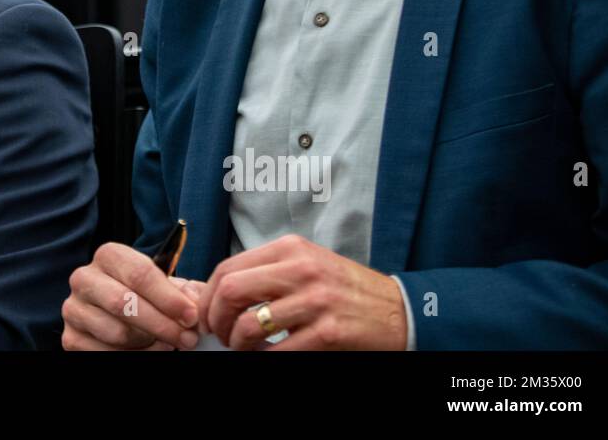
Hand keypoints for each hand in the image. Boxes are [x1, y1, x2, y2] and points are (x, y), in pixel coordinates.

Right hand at [62, 242, 204, 349]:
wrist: (120, 310)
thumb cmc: (144, 294)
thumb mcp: (165, 285)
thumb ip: (183, 290)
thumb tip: (192, 302)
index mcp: (108, 256)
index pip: (139, 274)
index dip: (168, 297)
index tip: (191, 316)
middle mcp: (84, 278)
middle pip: (124, 303)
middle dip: (162, 324)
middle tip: (187, 338)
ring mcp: (73, 309)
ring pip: (117, 332)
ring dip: (150, 343)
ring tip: (168, 342)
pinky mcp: (71, 338)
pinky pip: (106, 353)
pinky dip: (135, 355)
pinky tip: (148, 350)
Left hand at [196, 235, 407, 350]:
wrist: (400, 310)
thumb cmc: (347, 289)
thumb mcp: (308, 264)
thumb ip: (270, 270)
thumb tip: (224, 291)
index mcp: (290, 249)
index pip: (229, 268)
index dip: (208, 295)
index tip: (207, 313)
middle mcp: (301, 269)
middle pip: (231, 291)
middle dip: (215, 318)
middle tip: (220, 334)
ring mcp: (315, 300)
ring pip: (249, 324)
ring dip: (237, 343)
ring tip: (243, 347)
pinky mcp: (328, 331)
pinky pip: (278, 351)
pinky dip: (263, 358)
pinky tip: (266, 356)